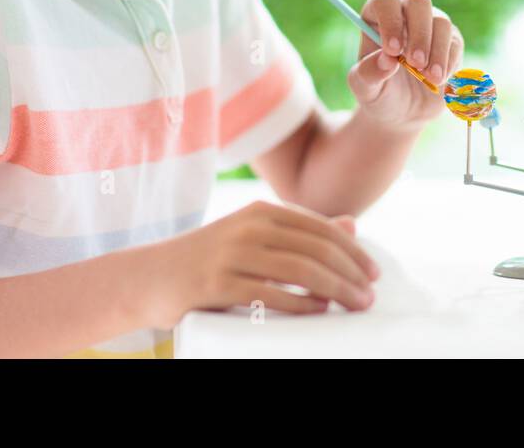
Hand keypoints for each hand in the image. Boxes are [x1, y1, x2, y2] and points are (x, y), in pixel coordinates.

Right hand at [152, 201, 378, 326]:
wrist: (150, 277)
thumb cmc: (211, 260)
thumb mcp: (255, 237)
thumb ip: (300, 231)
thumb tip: (352, 225)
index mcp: (262, 211)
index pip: (320, 228)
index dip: (352, 251)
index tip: (373, 273)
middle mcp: (249, 227)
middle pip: (315, 249)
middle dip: (350, 273)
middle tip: (370, 296)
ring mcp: (232, 254)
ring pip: (299, 270)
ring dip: (335, 289)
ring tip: (355, 305)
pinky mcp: (217, 284)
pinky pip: (269, 295)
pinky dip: (300, 304)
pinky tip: (320, 311)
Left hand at [347, 0, 463, 126]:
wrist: (403, 113)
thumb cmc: (379, 93)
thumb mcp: (365, 88)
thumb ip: (369, 73)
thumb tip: (387, 60)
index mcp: (377, 17)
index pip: (386, 0)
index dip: (391, 20)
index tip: (392, 50)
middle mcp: (405, 14)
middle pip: (418, 2)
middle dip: (419, 34)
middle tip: (416, 63)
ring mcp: (430, 25)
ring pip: (441, 21)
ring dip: (437, 51)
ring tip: (430, 78)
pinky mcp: (450, 42)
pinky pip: (455, 42)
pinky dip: (449, 62)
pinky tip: (439, 80)